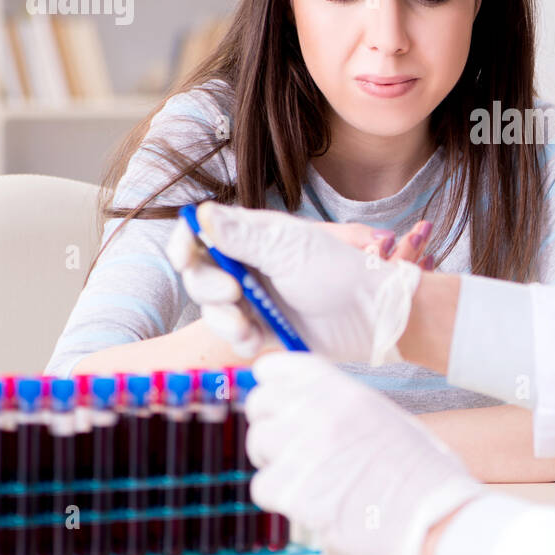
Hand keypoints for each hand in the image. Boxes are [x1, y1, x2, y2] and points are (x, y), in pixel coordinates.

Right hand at [165, 202, 423, 363]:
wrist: (371, 314)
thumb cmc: (337, 271)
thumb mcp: (288, 249)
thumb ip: (241, 235)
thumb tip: (201, 213)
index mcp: (254, 236)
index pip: (202, 233)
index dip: (185, 244)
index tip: (183, 258)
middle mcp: (250, 264)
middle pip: (200, 274)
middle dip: (208, 286)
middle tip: (233, 292)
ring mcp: (256, 298)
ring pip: (213, 308)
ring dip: (223, 319)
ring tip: (246, 326)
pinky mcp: (264, 328)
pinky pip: (235, 335)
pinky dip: (240, 340)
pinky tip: (256, 341)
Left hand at [246, 351, 482, 554]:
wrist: (434, 516)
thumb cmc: (423, 474)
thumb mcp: (388, 419)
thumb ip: (344, 407)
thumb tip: (310, 407)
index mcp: (344, 391)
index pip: (278, 367)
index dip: (271, 383)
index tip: (276, 401)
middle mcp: (319, 411)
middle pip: (260, 403)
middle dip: (270, 424)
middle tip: (289, 447)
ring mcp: (304, 449)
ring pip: (259, 444)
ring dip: (275, 461)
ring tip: (306, 478)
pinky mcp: (294, 490)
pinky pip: (263, 485)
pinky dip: (281, 497)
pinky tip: (309, 501)